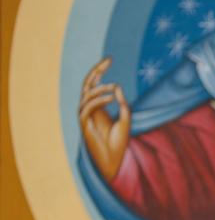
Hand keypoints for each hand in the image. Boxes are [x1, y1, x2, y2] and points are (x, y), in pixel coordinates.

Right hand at [79, 57, 130, 181]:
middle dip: (96, 71)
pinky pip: (87, 108)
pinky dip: (98, 101)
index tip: (109, 59)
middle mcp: (89, 109)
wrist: (113, 160)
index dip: (100, 70)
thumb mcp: (126, 120)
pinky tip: (111, 98)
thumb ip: (123, 104)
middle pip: (88, 84)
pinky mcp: (84, 125)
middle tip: (108, 60)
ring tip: (113, 87)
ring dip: (100, 89)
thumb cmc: (118, 143)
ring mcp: (85, 116)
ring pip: (86, 95)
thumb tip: (117, 87)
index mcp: (98, 106)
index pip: (95, 83)